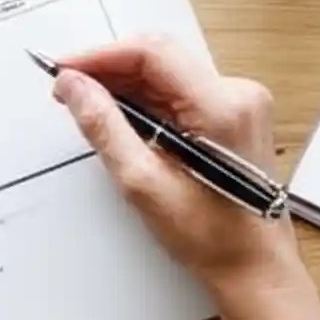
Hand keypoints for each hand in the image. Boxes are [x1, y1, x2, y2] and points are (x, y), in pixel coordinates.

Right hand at [54, 38, 319, 319]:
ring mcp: (240, 101)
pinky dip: (146, 99)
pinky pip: (179, 90)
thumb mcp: (143, 183)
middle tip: (69, 89)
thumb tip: (74, 87)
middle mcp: (238, 93)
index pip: (151, 53)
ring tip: (87, 105)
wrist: (254, 266)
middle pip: (159, 57)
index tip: (65, 69)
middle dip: (108, 69)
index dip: (100, 56)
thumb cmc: (212, 237)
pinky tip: (121, 117)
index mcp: (222, 107)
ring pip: (166, 73)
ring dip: (125, 84)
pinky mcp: (234, 113)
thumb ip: (104, 127)